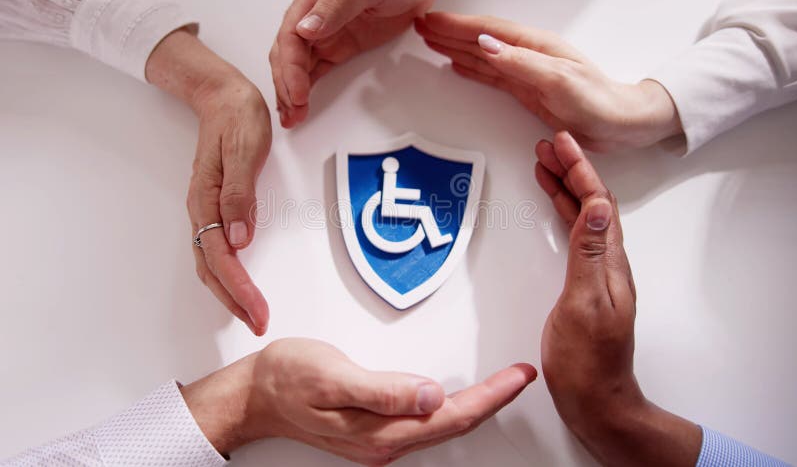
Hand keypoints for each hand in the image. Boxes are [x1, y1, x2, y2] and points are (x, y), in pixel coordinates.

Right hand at [146, 30, 270, 335]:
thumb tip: (238, 239)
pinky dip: (227, 274)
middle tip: (258, 323)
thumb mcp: (244, 150)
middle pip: (212, 268)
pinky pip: (216, 250)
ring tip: (251, 313)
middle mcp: (202, 209)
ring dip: (229, 291)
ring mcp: (207, 209)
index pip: (221, 257)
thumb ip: (240, 195)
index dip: (238, 289)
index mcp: (207, 199)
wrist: (222, 93)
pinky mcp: (216, 206)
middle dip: (234, 300)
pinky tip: (238, 284)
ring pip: (211, 262)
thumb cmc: (237, 117)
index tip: (257, 312)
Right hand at [182, 338, 536, 464]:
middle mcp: (384, 441)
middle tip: (521, 377)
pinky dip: (451, 406)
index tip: (517, 377)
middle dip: (493, 400)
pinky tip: (456, 397)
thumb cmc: (287, 378)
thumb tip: (431, 394)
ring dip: (476, 405)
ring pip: (441, 424)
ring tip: (501, 385)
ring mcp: (378, 439)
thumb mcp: (332, 376)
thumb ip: (383, 389)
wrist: (255, 394)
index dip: (491, 396)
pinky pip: (424, 422)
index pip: (451, 414)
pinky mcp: (373, 429)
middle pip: (453, 422)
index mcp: (380, 430)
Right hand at [270, 0, 440, 127]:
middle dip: (287, 85)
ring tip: (292, 118)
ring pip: (298, 66)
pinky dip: (307, 88)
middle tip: (292, 112)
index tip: (297, 91)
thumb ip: (338, 3)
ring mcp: (326, 32)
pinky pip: (316, 69)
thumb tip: (308, 28)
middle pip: (289, 54)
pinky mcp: (340, 45)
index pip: (292, 34)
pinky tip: (300, 106)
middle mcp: (314, 14)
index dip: (291, 66)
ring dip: (292, 92)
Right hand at [416, 13, 682, 151]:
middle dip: (450, 31)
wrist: (619, 124)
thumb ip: (520, 63)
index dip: (456, 25)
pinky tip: (459, 65)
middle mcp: (527, 55)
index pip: (487, 31)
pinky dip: (472, 68)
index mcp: (534, 46)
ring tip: (432, 41)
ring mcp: (526, 72)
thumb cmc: (597, 101)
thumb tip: (486, 46)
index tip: (430, 20)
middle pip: (480, 38)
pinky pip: (491, 75)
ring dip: (456, 47)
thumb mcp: (557, 80)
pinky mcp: (528, 91)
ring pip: (482, 55)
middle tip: (420, 26)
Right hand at [535, 131, 699, 465]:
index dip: (580, 168)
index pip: (597, 202)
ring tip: (546, 164)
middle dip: (572, 169)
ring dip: (566, 187)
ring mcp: (596, 271)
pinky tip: (552, 206)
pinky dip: (561, 212)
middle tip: (550, 144)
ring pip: (581, 216)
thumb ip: (587, 254)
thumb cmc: (587, 360)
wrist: (596, 398)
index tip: (562, 142)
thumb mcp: (584, 303)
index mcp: (610, 261)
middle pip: (591, 202)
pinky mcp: (583, 282)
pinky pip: (573, 234)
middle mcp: (607, 261)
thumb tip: (594, 206)